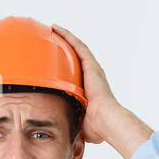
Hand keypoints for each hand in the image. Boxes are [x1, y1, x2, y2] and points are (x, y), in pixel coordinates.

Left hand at [52, 23, 151, 158]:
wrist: (106, 122)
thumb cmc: (96, 127)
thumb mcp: (79, 121)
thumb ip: (72, 121)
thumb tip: (64, 129)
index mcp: (90, 88)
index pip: (76, 72)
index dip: (67, 63)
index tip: (57, 58)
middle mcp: (93, 75)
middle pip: (77, 56)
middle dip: (65, 46)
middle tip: (52, 38)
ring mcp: (92, 69)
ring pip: (77, 48)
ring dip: (65, 37)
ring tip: (52, 29)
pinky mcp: (90, 65)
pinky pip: (77, 46)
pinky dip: (67, 36)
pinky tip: (56, 28)